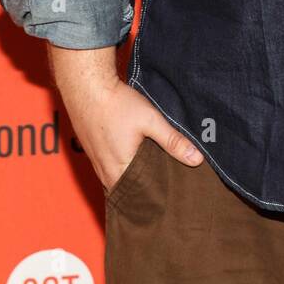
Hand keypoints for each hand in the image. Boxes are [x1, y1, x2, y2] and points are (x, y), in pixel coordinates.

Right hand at [59, 71, 203, 193]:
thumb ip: (173, 141)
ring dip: (135, 178)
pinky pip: (110, 170)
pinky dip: (124, 168)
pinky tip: (135, 160)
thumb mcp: (151, 121)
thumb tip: (196, 159)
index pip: (142, 196)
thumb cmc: (117, 104)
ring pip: (120, 180)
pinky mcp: (93, 153)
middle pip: (131, 190)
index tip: (174, 194)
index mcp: (120, 171)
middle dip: (148, 188)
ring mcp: (96, 164)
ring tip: (155, 175)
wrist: (87, 87)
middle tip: (169, 186)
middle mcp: (105, 173)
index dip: (158, 196)